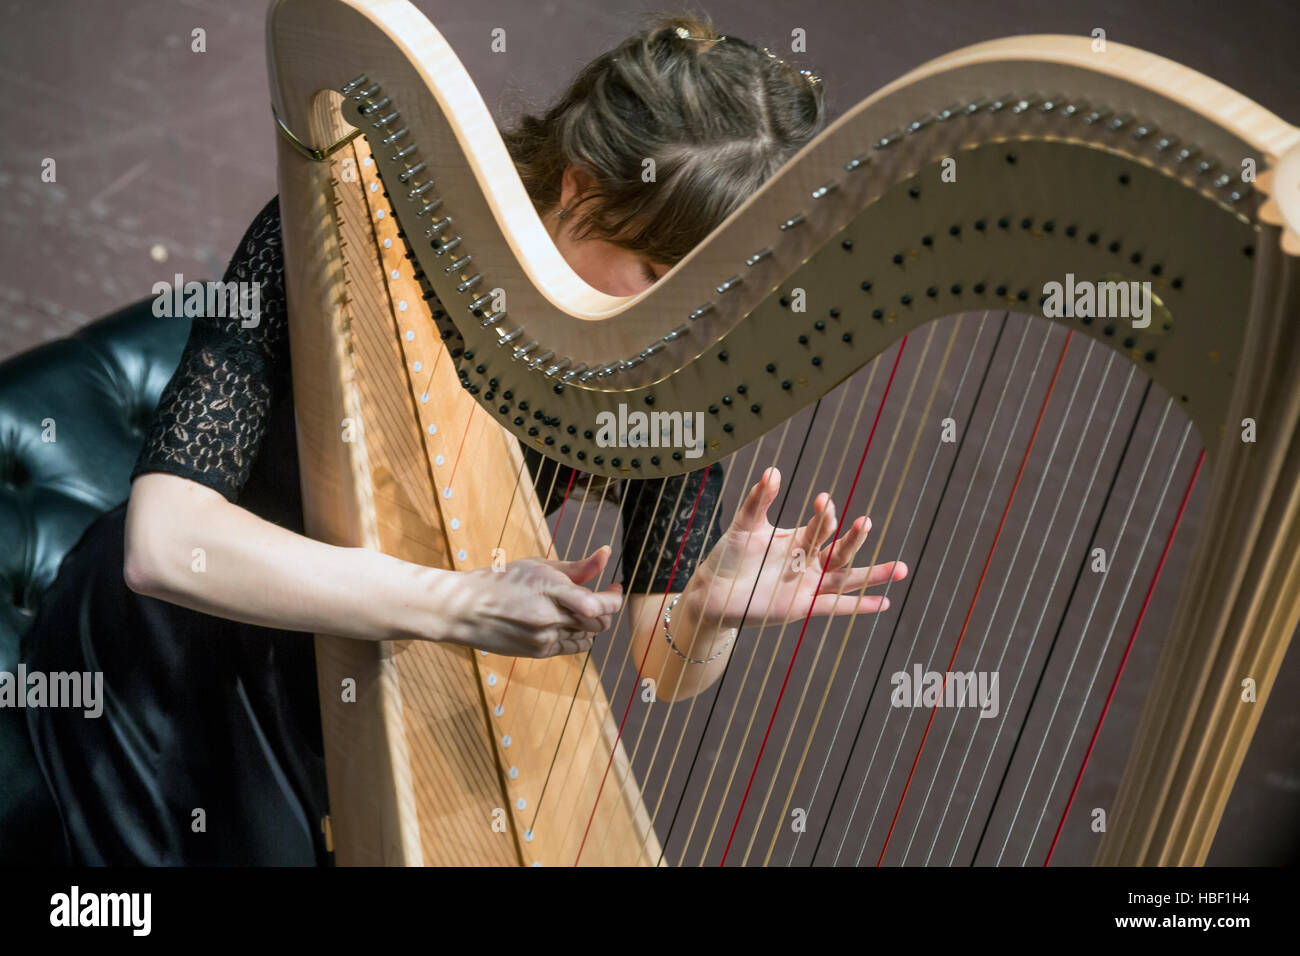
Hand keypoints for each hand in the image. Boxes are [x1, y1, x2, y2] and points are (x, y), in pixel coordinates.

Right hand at [443, 546, 623, 657]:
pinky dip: (577, 635)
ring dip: (592, 624)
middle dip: (607, 611)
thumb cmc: (503, 580)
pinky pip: (572, 646)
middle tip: (604, 596)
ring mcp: (543, 638)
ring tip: (580, 608)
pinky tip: (566, 621)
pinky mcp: (538, 652)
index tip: (615, 587)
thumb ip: (577, 567)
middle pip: (598, 623)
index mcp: (549, 588)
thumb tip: (607, 554)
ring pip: (588, 637)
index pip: (597, 605)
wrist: (465, 610)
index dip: (614, 599)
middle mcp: (548, 616)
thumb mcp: (539, 566)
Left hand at [680, 467, 905, 631]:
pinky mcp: (802, 607)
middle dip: (854, 538)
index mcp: (797, 541)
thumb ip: (758, 501)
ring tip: (903, 568)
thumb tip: (773, 470)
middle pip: (840, 551)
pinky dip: (859, 605)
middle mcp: (808, 562)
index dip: (824, 516)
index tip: (824, 501)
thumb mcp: (744, 526)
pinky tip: (884, 602)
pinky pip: (835, 607)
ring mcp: (807, 585)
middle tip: (866, 521)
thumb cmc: (728, 557)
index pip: (820, 527)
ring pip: (846, 578)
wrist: (711, 593)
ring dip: (873, 573)